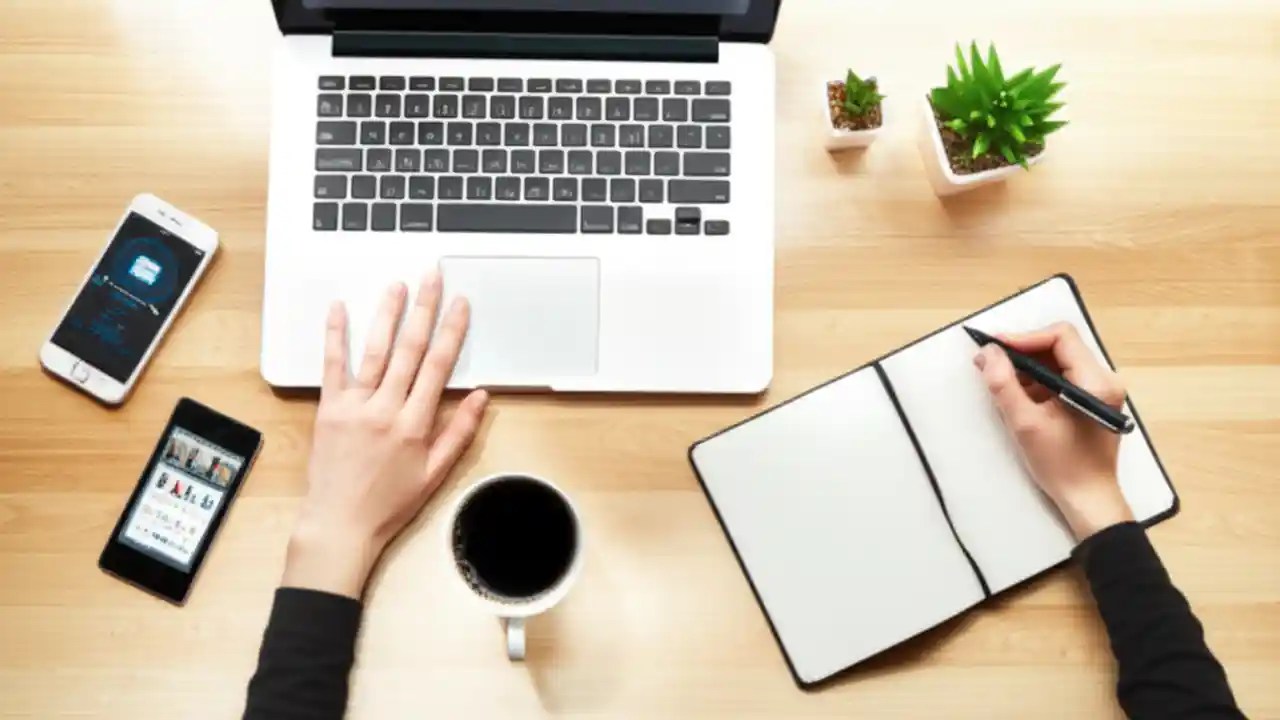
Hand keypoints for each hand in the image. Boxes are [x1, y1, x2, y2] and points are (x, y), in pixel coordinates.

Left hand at [283, 272, 488, 598]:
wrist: (340, 524)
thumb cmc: (389, 504)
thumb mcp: (435, 473)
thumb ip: (458, 432)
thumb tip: (480, 397)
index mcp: (415, 424)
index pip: (439, 366)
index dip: (452, 331)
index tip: (460, 305)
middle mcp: (386, 409)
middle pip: (410, 349)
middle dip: (424, 309)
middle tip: (432, 278)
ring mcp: (355, 406)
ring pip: (375, 351)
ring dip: (388, 314)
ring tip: (397, 286)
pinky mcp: (329, 408)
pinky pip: (332, 366)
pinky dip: (335, 336)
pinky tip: (340, 309)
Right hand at [974, 322, 1133, 541]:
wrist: (1088, 498)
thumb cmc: (1062, 466)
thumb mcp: (1025, 424)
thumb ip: (1003, 385)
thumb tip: (987, 354)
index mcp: (1095, 382)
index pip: (1060, 337)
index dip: (1024, 337)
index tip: (994, 348)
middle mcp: (1103, 380)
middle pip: (1059, 346)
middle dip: (1022, 351)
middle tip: (990, 362)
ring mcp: (1099, 390)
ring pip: (1058, 361)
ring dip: (1028, 366)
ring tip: (999, 379)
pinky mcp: (1090, 400)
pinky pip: (1061, 377)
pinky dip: (1037, 380)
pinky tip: (1017, 394)